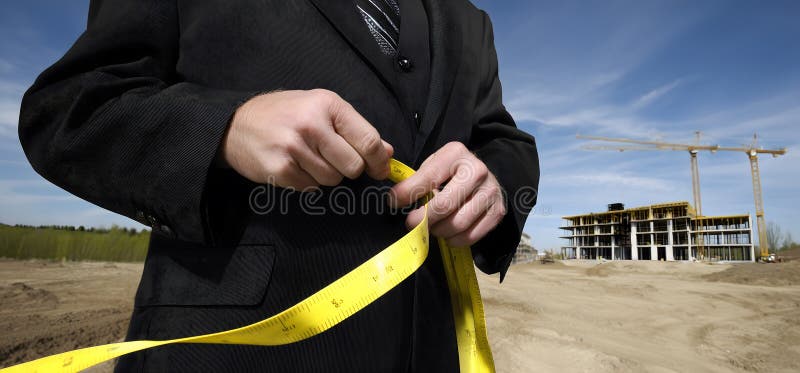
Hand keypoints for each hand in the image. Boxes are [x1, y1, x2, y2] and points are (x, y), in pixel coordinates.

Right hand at [220, 89, 392, 188]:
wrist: (236, 125)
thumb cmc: (284, 115)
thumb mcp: (321, 109)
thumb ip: (354, 129)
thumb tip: (387, 153)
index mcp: (328, 105)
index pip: (368, 140)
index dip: (379, 160)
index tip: (379, 169)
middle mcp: (311, 124)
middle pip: (353, 166)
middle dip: (348, 169)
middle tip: (332, 158)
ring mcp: (294, 147)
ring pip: (333, 180)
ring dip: (326, 176)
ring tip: (308, 158)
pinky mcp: (280, 169)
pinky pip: (311, 188)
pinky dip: (306, 182)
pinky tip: (294, 166)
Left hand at [388, 142, 505, 245]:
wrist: (482, 176)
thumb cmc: (450, 173)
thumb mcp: (432, 167)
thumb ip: (415, 180)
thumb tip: (394, 200)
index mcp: (457, 154)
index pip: (428, 179)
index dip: (406, 193)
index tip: (392, 203)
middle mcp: (478, 170)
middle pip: (444, 206)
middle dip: (423, 219)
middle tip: (411, 224)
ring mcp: (491, 192)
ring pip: (457, 224)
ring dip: (438, 231)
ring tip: (431, 227)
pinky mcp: (498, 211)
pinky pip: (470, 236)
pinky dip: (454, 240)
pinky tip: (447, 233)